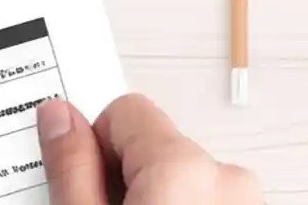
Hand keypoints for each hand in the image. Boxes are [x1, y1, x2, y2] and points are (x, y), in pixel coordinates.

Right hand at [37, 94, 261, 204]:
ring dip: (159, 203)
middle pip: (156, 148)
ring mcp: (249, 203)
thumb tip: (58, 118)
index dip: (94, 149)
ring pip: (184, 182)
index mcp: (184, 168)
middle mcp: (228, 179)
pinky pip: (209, 201)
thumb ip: (72, 169)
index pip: (126, 111)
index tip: (86, 186)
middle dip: (128, 182)